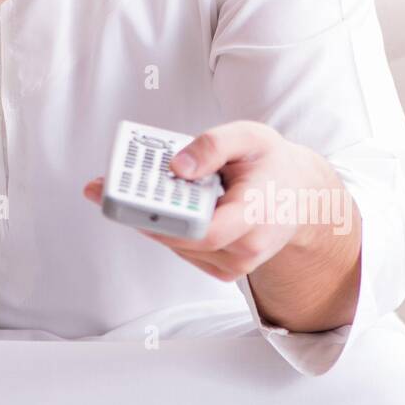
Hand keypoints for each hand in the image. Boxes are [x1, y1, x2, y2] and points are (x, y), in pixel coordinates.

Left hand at [82, 120, 339, 281]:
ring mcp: (234, 264)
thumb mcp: (250, 137)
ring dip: (147, 217)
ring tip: (121, 186)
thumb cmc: (272, 164)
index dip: (165, 218)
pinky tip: (150, 202)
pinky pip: (181, 249)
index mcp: (256, 215)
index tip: (132, 195)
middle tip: (103, 185)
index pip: (205, 231)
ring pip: (176, 246)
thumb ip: (214, 146)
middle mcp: (246, 249)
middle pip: (180, 240)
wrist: (301, 196)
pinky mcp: (222, 267)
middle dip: (140, 211)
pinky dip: (162, 226)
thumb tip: (177, 165)